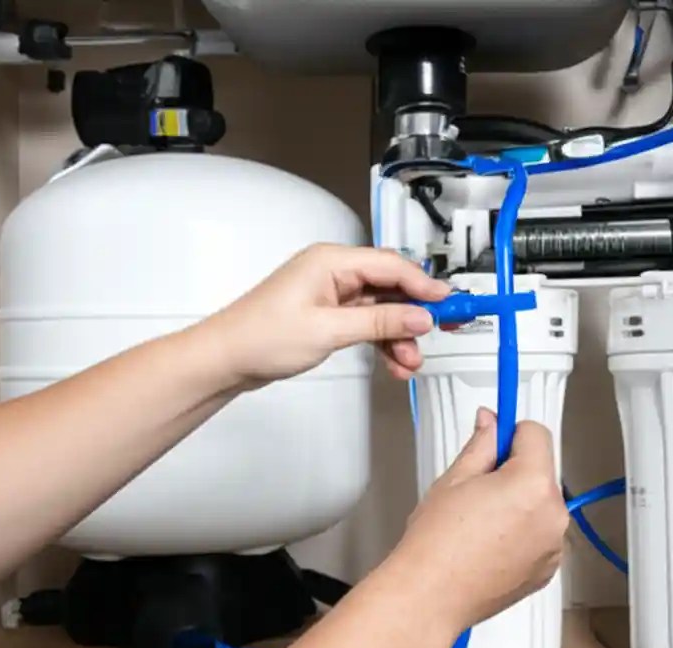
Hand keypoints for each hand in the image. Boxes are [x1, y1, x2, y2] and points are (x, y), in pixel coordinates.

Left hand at [204, 244, 451, 383]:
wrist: (225, 359)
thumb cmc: (260, 336)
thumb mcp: (328, 330)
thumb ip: (379, 322)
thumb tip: (419, 315)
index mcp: (330, 261)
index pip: (390, 265)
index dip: (423, 283)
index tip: (447, 302)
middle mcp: (332, 272)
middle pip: (389, 286)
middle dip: (413, 314)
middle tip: (439, 332)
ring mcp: (329, 294)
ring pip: (380, 309)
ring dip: (398, 335)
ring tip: (409, 361)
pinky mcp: (326, 315)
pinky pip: (365, 323)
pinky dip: (381, 341)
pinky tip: (393, 362)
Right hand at [385, 409, 567, 631]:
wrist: (430, 596)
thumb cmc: (436, 543)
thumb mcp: (455, 479)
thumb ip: (482, 444)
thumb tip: (491, 423)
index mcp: (532, 485)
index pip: (537, 434)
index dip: (511, 434)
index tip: (496, 441)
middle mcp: (553, 515)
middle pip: (542, 470)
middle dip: (515, 470)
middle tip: (477, 489)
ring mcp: (554, 546)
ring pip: (542, 503)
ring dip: (520, 503)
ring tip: (480, 521)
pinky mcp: (548, 569)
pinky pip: (541, 535)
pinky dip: (522, 533)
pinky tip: (490, 543)